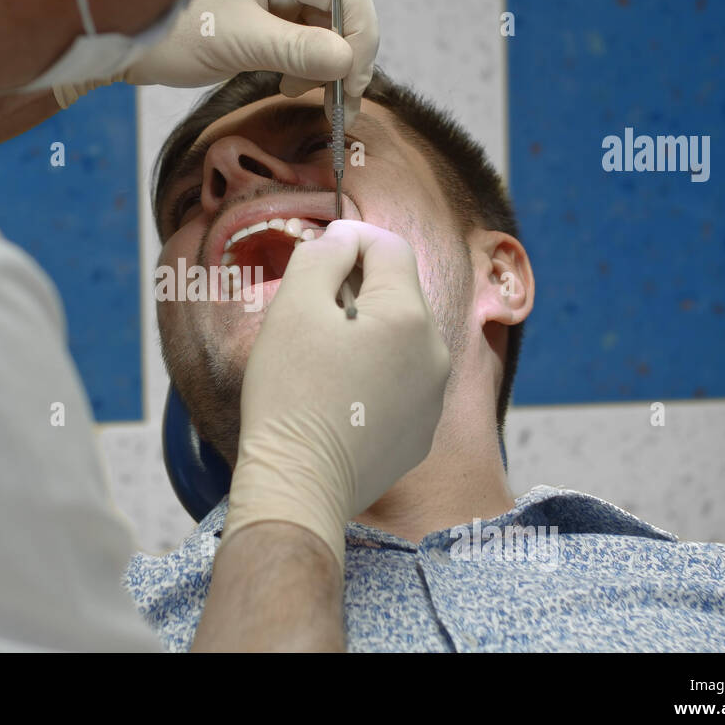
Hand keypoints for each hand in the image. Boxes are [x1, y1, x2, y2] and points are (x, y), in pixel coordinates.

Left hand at [54, 0, 378, 125]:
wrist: (121, 41)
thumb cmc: (169, 31)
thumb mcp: (235, 42)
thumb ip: (294, 50)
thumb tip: (347, 62)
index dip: (359, 38)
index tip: (351, 85)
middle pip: (340, 11)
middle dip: (345, 58)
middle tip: (341, 105)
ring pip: (324, 30)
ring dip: (325, 67)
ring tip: (305, 96)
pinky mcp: (262, 20)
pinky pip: (301, 42)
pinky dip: (304, 68)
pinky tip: (289, 86)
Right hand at [221, 221, 449, 567]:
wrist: (299, 485)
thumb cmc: (289, 395)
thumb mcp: (293, 307)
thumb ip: (322, 256)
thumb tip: (343, 238)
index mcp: (407, 315)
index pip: (389, 247)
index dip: (350, 239)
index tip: (317, 253)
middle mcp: (435, 353)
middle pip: (399, 293)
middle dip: (357, 290)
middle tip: (309, 312)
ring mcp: (433, 397)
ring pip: (402, 339)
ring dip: (366, 333)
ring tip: (321, 360)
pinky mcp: (421, 433)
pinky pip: (401, 383)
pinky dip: (374, 376)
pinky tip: (337, 397)